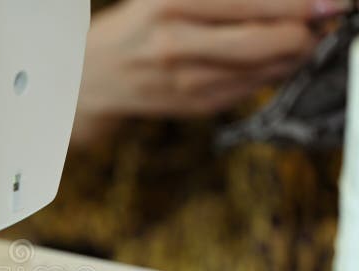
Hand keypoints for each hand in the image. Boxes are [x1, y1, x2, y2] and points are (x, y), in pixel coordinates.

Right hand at [72, 0, 349, 142]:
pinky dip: (270, 74)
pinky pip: (252, 90)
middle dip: (308, 30)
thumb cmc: (138, 26)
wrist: (90, 77)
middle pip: (275, 38)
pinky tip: (266, 62)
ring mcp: (185, 80)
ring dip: (294, 53)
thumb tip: (296, 1)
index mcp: (172, 1)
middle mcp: (178, 41)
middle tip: (320, 21)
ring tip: (294, 39)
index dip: (308, 2)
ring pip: (269, 69)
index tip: (337, 2)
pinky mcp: (193, 106)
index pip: (261, 0)